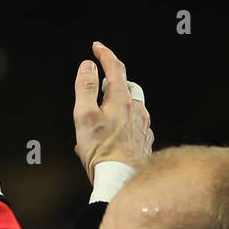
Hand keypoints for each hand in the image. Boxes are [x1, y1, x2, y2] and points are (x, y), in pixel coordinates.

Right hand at [73, 41, 152, 183]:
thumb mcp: (84, 116)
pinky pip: (135, 127)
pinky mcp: (145, 143)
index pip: (115, 68)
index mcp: (121, 100)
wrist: (120, 181)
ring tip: (103, 118)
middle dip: (115, 82)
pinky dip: (124, 125)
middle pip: (128, 86)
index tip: (97, 47)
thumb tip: (88, 66)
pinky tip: (111, 138)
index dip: (105, 54)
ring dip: (119, 106)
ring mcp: (143, 127)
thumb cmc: (101, 151)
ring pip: (133, 107)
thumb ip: (86, 87)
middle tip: (100, 88)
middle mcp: (137, 111)